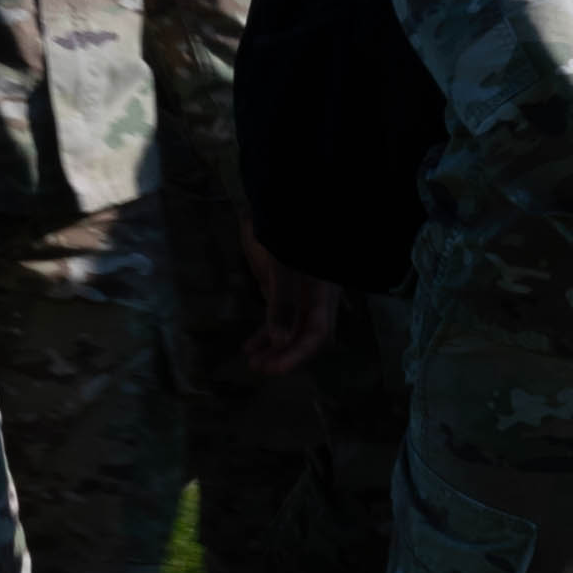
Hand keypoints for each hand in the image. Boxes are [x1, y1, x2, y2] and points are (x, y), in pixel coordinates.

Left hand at [238, 223, 343, 376]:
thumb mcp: (283, 267)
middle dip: (285, 355)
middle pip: (306, 335)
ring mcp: (300, 293)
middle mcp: (315, 296)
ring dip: (274, 347)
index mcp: (322, 290)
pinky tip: (249, 345)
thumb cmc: (285, 232)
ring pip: (291, 328)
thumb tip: (280, 341)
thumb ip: (283, 303)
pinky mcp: (283, 288)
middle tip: (260, 368)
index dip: (298, 353)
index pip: (317, 331)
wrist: (276, 203)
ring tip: (253, 362)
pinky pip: (278, 317)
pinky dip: (265, 333)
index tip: (274, 369)